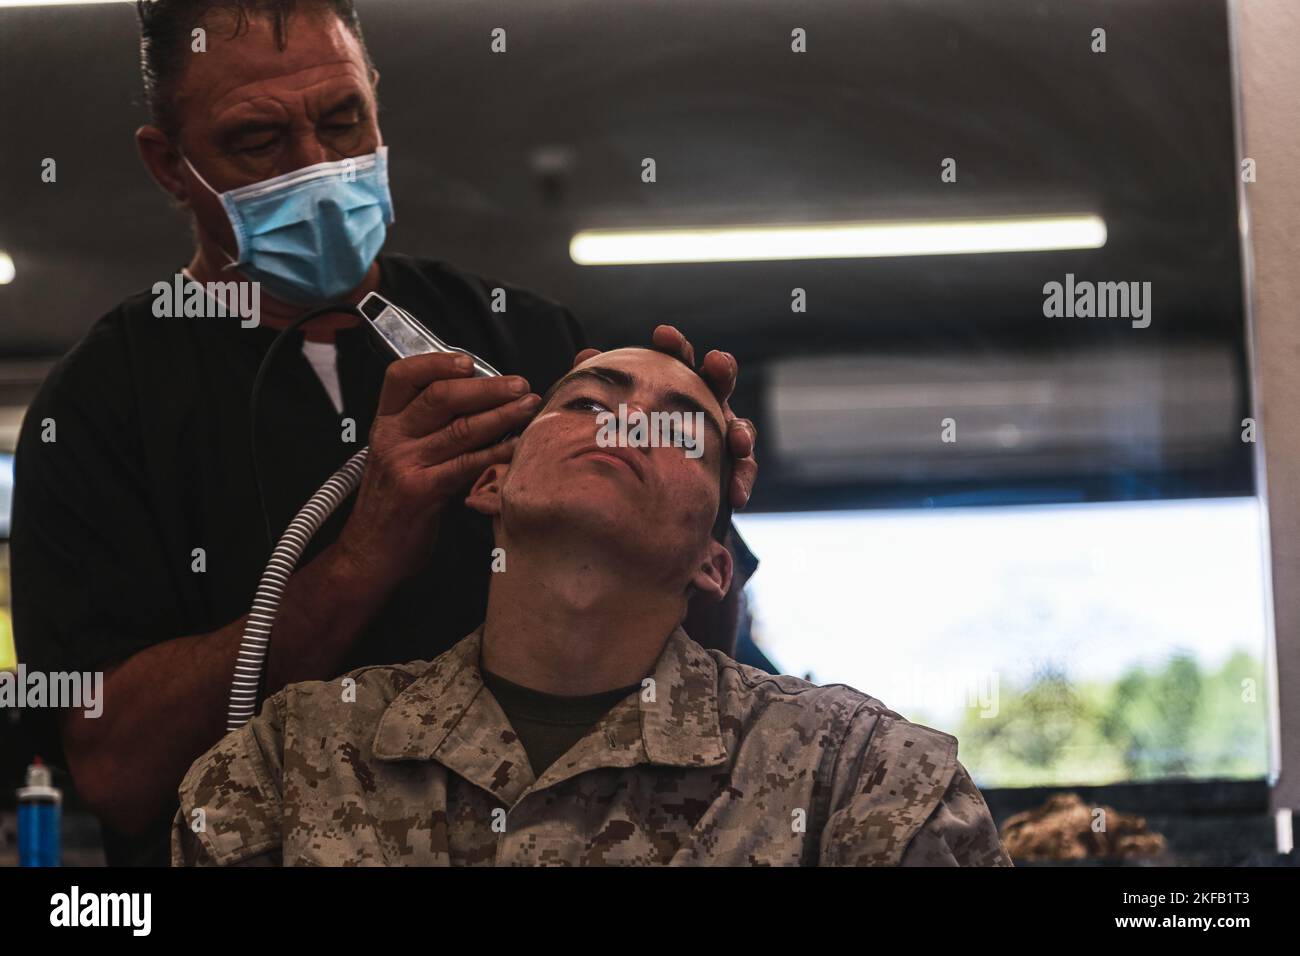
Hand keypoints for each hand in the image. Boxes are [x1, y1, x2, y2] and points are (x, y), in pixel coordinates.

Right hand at [338, 353, 540, 584]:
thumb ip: (429, 430)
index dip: (436, 362)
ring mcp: (404, 464)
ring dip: (502, 414)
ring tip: (528, 406)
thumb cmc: (393, 504)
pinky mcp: (421, 491)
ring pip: (460, 428)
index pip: (402, 375)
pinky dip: (497, 451)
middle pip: (440, 396)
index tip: (470, 362)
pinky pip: (467, 464)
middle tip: (519, 384)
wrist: (370, 552)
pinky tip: (518, 446)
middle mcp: (391, 438)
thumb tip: (480, 403)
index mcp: (385, 423)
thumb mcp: (400, 457)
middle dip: (487, 387)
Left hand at [572, 325, 756, 507]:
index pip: (677, 357)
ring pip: (739, 427)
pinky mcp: (730, 465)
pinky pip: (742, 470)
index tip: (661, 335)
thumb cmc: (626, 439)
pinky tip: (735, 496)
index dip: (672, 345)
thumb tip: (585, 356)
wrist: (640, 485)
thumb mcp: (612, 414)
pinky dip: (742, 480)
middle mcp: (705, 403)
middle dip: (721, 369)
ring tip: (738, 442)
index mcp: (677, 385)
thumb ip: (602, 386)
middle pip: (719, 380)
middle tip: (715, 362)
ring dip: (742, 431)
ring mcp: (721, 434)